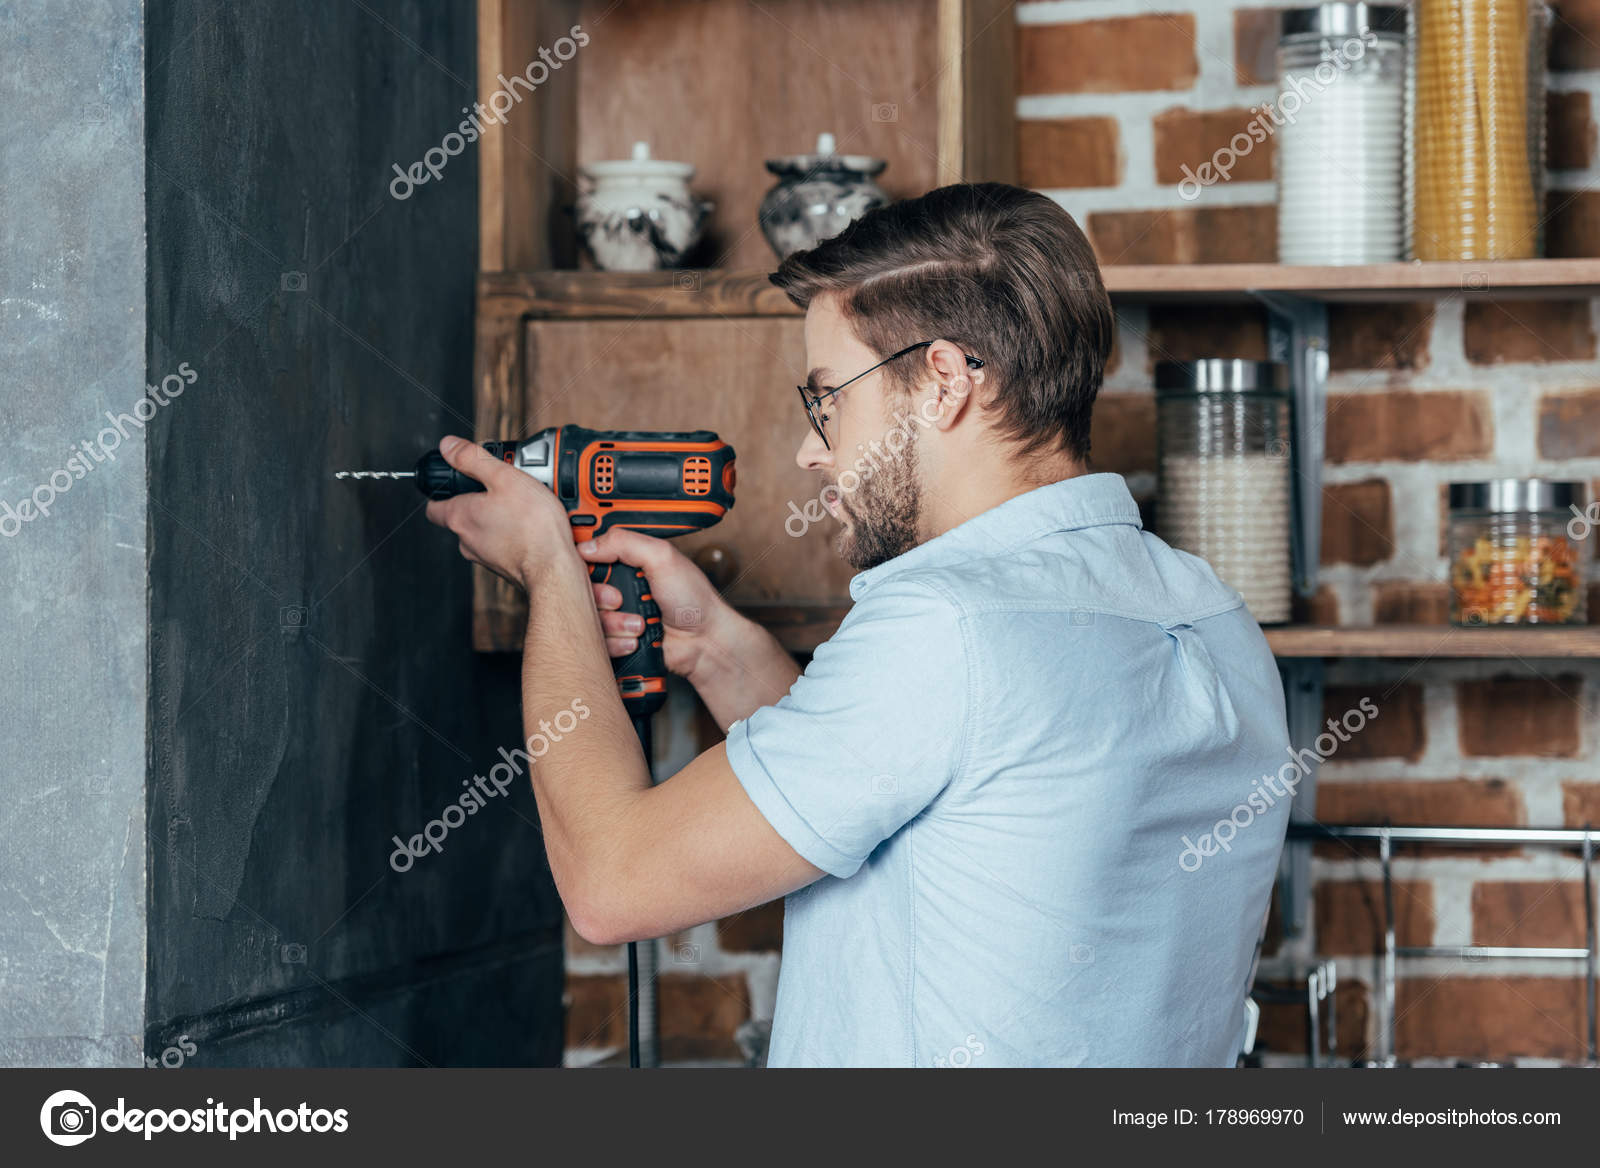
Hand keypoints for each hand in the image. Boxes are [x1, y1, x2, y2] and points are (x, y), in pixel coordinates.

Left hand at [424, 435, 573, 587]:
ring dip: (502, 517)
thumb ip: (472, 459)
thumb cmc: (533, 528)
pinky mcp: (508, 566)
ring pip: (487, 530)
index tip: (455, 482)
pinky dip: (518, 533)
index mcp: (459, 517)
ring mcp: (487, 557)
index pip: (434, 505)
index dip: (442, 491)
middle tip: (504, 487)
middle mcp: (467, 541)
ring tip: (527, 505)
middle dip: (482, 500)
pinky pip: (507, 543)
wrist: (555, 569)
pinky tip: (537, 524)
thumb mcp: (503, 477)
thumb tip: (448, 446)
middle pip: (464, 516)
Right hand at [577, 528, 734, 678]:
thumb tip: (587, 545)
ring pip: (588, 617)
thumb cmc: (694, 599)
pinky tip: (636, 639)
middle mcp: (619, 585)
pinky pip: (598, 642)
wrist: (704, 641)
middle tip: (620, 599)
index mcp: (627, 561)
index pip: (588, 554)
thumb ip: (625, 543)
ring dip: (613, 623)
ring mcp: (616, 613)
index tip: (587, 568)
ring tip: (639, 623)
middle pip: (582, 588)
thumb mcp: (663, 558)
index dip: (582, 561)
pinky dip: (616, 642)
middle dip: (600, 596)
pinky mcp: (616, 638)